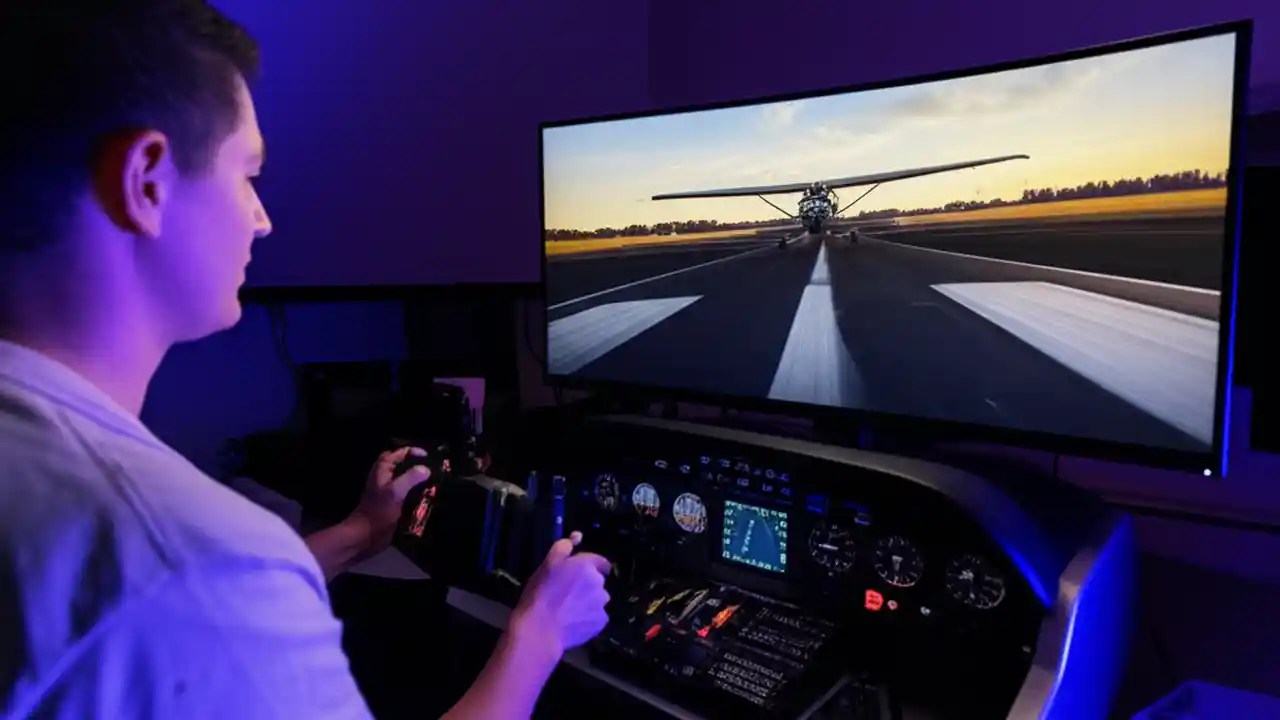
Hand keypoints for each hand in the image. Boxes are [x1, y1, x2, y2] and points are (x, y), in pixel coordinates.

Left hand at [347, 446, 431, 557]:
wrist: (366, 535)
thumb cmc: (378, 512)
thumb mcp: (395, 491)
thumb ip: (410, 477)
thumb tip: (426, 469)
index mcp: (383, 469)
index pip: (400, 452)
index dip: (415, 452)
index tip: (430, 458)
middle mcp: (386, 476)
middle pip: (404, 464)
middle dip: (418, 465)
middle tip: (433, 469)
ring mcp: (390, 490)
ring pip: (407, 478)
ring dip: (419, 479)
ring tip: (436, 481)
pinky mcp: (395, 502)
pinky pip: (409, 492)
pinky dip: (418, 492)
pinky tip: (430, 496)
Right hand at [509, 531, 610, 657]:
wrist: (540, 629)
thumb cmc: (540, 593)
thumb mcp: (547, 564)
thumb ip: (563, 547)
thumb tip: (577, 536)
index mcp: (586, 566)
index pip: (601, 562)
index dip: (591, 566)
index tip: (579, 574)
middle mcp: (598, 583)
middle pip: (598, 581)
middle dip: (587, 585)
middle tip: (567, 592)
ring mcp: (601, 604)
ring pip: (598, 599)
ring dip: (588, 601)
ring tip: (569, 609)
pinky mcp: (600, 622)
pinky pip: (597, 616)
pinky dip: (588, 618)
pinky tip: (573, 621)